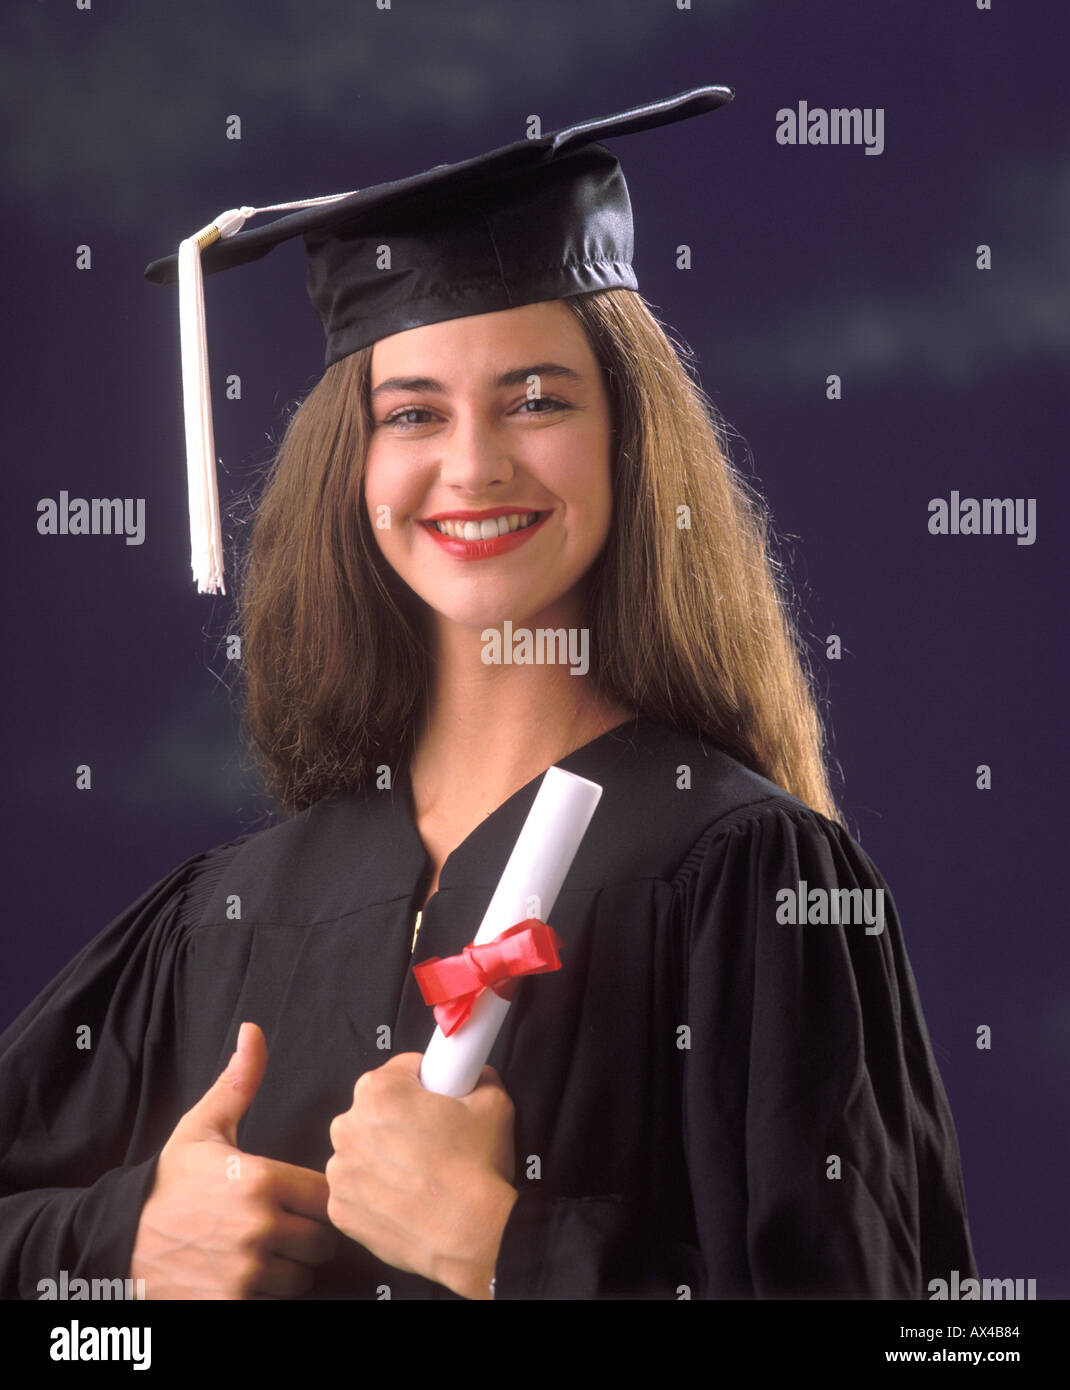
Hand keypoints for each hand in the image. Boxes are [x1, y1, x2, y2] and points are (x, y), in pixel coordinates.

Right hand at [130, 1022, 338, 1298]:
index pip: (326, 1194)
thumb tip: (253, 1031)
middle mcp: (259, 1228)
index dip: (316, 1196)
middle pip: (323, 1239)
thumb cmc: (167, 1184)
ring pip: (304, 1276)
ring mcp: (247, 1273)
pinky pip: (278, 1302)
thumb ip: (238, 1082)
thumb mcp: (202, 1129)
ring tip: (266, 1251)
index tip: (299, 1195)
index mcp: (260, 1180)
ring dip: (292, 1267)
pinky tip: (248, 1274)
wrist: (117, 1244)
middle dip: (309, 1233)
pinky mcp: (234, 1305)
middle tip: (286, 1225)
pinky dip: (269, 1293)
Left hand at [326, 1054, 518, 1299]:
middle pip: (376, 1110)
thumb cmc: (477, 1172)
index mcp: (380, 1091)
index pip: (400, 1070)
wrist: (472, 1234)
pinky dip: (377, 1193)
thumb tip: (473, 1075)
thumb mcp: (493, 1101)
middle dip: (402, 1120)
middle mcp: (349, 1127)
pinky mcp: (340, 1210)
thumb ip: (475, 1076)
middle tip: (435, 1140)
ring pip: (364, 1151)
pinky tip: (407, 1198)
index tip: (435, 1098)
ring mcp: (341, 1172)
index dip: (425, 1082)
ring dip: (386, 1157)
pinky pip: (357, 1190)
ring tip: (423, 1174)